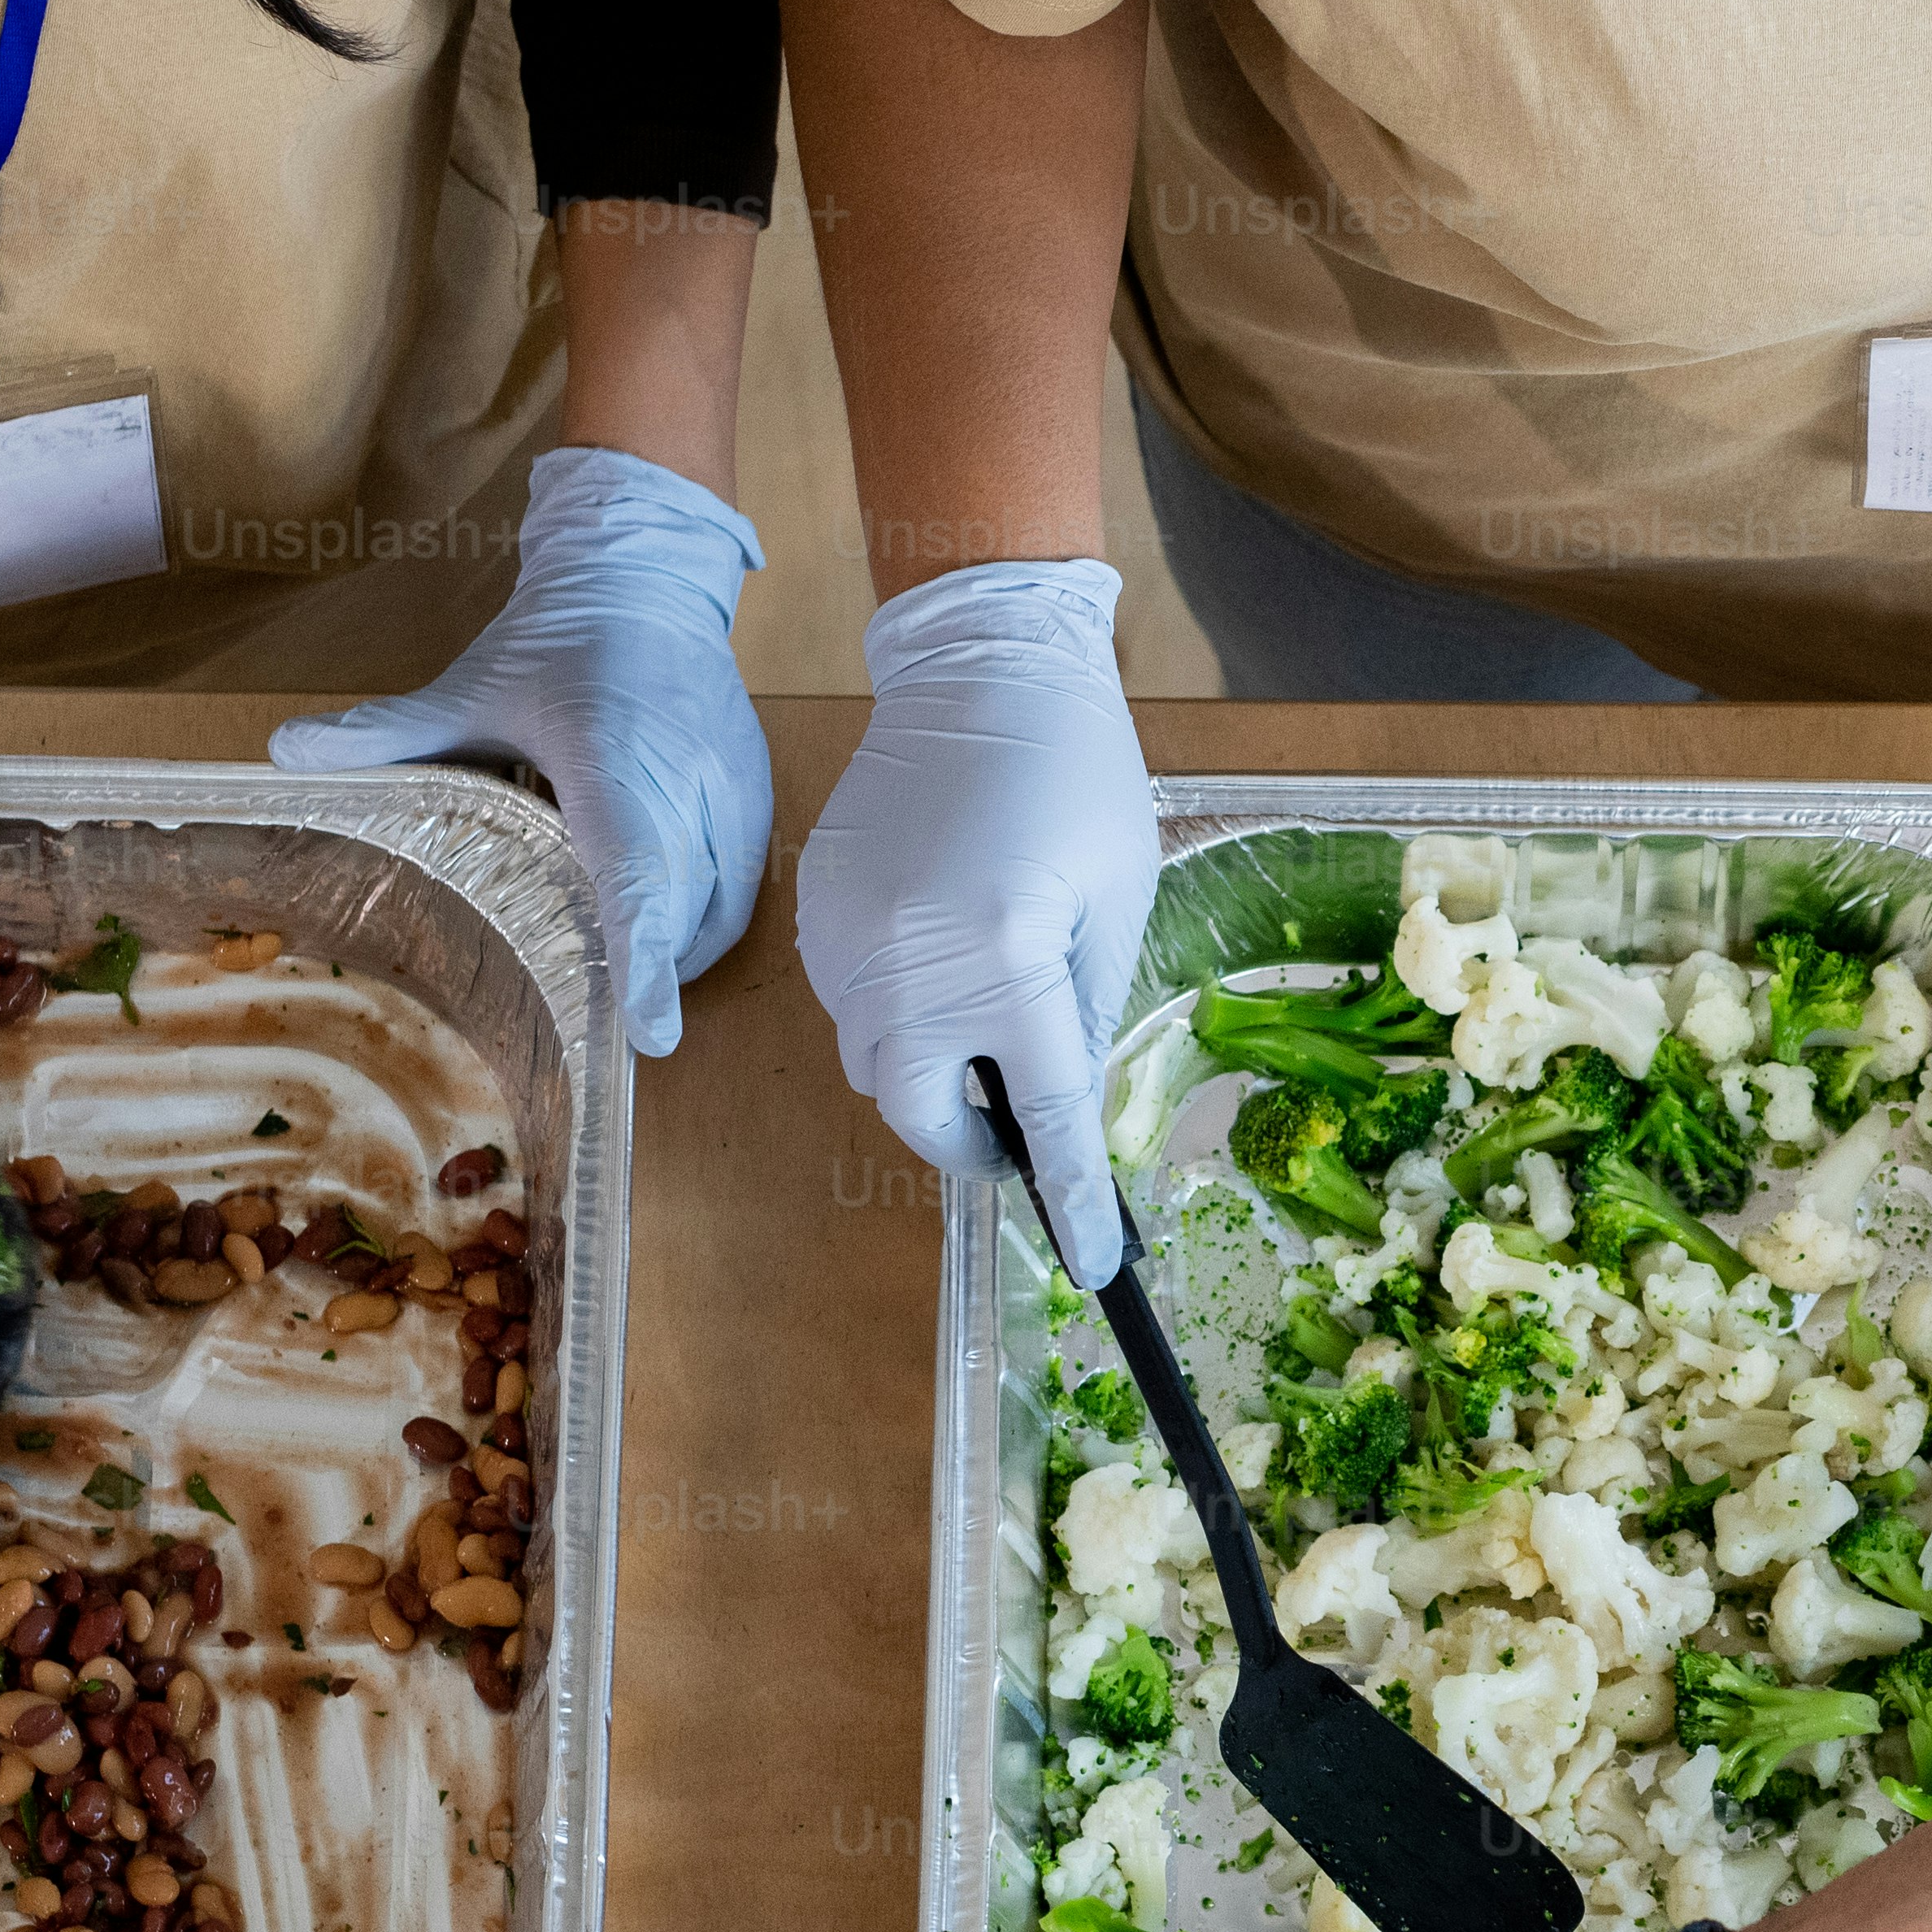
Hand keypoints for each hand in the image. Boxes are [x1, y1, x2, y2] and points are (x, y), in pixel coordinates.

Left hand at [271, 447, 772, 1059]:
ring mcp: (732, 790)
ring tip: (628, 981)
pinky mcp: (757, 797)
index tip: (648, 1032)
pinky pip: (740, 889)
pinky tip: (661, 937)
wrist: (647, 578)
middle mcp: (685, 779)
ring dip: (676, 955)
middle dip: (651, 973)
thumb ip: (387, 733)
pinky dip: (703, 926)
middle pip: (682, 908)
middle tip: (607, 1022)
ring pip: (719, 909)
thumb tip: (283, 754)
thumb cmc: (559, 640)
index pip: (636, 869)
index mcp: (612, 755)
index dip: (642, 954)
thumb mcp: (470, 687)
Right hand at [792, 558, 1161, 1281]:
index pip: (1041, 1116)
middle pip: (923, 1116)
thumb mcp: (1114, 902)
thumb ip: (1085, 1017)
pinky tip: (944, 965)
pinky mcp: (816, 911)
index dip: (1071, 1199)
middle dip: (973, 1146)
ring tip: (989, 1031)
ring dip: (934, 1073)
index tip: (1096, 1263)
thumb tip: (1066, 1109)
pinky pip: (851, 1003)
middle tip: (1022, 1141)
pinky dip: (899, 1013)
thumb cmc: (1076, 773)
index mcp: (1005, 958)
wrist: (980, 667)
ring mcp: (848, 939)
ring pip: (877, 1065)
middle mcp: (910, 962)